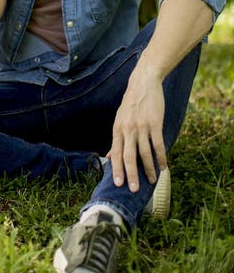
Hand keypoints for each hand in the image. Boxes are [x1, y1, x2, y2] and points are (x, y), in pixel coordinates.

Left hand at [109, 61, 166, 191]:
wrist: (143, 83)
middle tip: (134, 189)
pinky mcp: (155, 124)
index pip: (116, 154)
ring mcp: (142, 127)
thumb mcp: (119, 120)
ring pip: (145, 153)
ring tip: (153, 180)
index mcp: (118, 129)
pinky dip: (161, 157)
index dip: (117, 169)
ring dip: (149, 169)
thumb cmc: (131, 104)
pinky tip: (163, 166)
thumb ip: (116, 140)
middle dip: (131, 174)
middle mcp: (128, 129)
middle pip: (129, 156)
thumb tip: (109, 157)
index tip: (118, 184)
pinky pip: (158, 145)